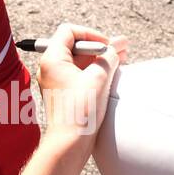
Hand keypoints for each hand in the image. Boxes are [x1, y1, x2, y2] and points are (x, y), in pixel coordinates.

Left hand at [34, 23, 126, 154]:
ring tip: (122, 61)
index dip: (91, 34)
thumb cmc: (79, 111)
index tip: (107, 46)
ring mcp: (56, 81)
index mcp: (52, 59)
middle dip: (100, 47)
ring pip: (80, 61)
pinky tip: (113, 75)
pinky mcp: (64, 93)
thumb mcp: (99, 78)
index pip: (69, 31)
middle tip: (123, 50)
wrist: (68, 143)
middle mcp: (50, 67)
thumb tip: (119, 44)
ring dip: (100, 60)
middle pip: (76, 46)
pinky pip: (80, 75)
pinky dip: (95, 72)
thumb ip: (109, 57)